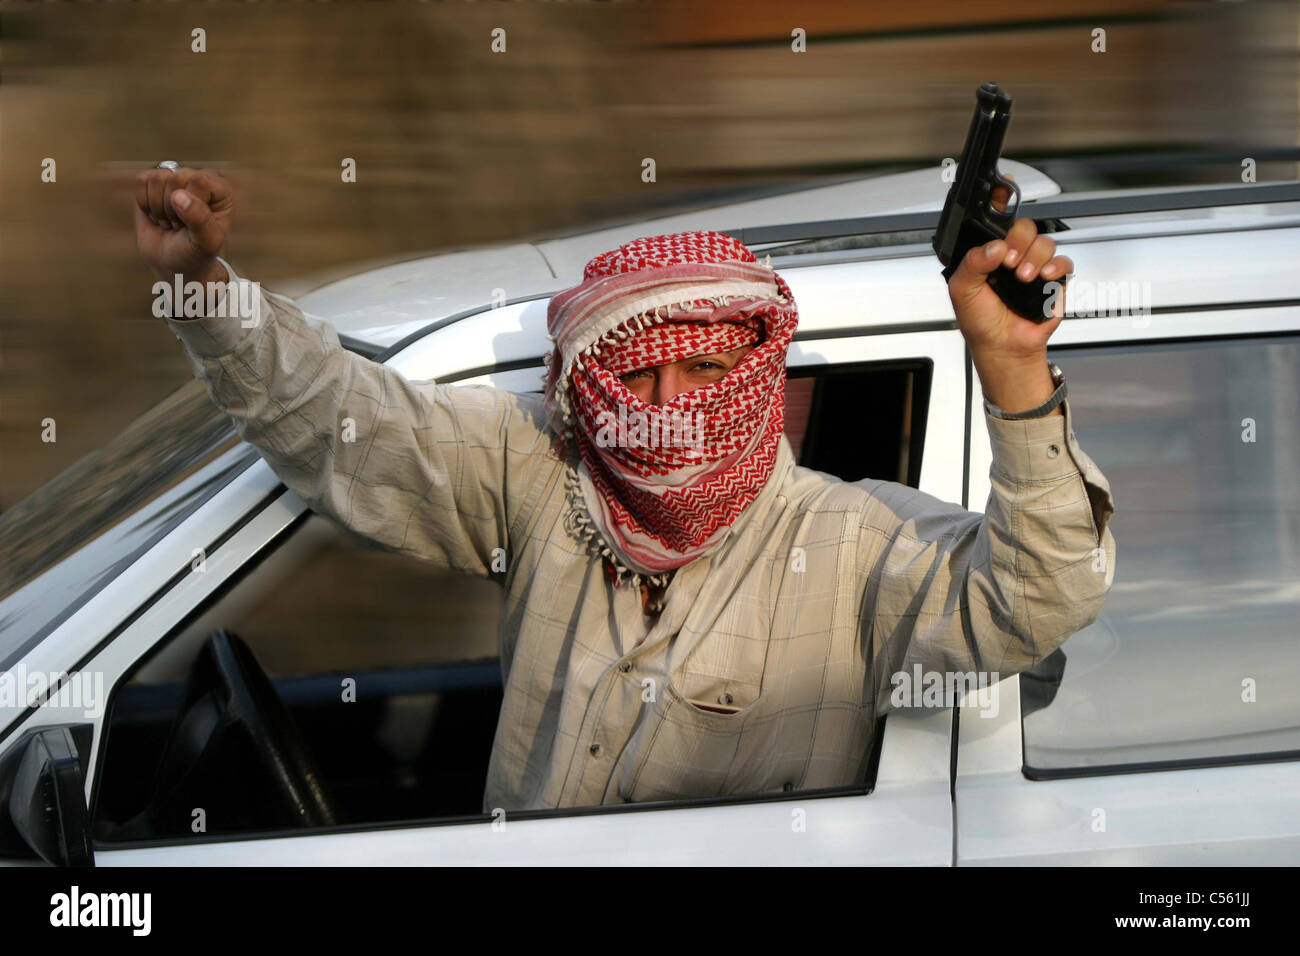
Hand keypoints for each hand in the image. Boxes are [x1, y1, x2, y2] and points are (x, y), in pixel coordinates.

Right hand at [134, 166, 232, 287]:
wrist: (173, 265)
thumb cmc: (195, 253)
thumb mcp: (206, 242)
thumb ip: (200, 219)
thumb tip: (178, 196)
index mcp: (220, 190)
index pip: (199, 181)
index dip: (189, 206)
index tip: (194, 225)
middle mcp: (199, 179)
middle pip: (175, 177)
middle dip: (172, 209)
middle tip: (180, 226)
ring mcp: (175, 178)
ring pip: (157, 179)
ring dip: (158, 208)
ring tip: (170, 221)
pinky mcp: (153, 183)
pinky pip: (141, 181)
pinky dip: (144, 203)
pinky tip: (157, 215)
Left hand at [947, 175, 1072, 413]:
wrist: (1003, 347)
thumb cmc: (980, 322)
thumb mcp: (962, 290)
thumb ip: (973, 262)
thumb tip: (994, 246)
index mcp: (988, 253)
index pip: (995, 220)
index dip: (1000, 200)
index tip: (1004, 187)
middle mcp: (1012, 256)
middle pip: (1024, 226)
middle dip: (1018, 240)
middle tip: (1008, 261)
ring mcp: (1033, 266)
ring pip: (1044, 241)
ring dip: (1033, 258)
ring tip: (1022, 278)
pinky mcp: (1053, 280)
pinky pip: (1063, 261)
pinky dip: (1055, 267)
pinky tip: (1042, 279)